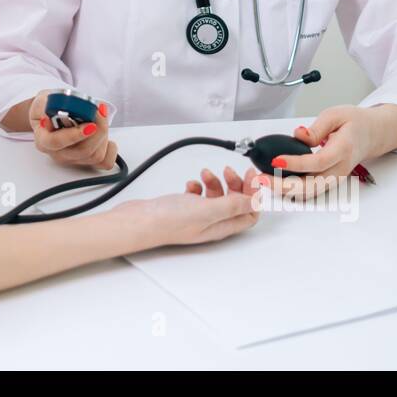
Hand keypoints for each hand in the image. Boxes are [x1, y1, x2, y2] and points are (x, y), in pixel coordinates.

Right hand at [28, 89, 116, 168]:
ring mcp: (73, 159)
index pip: (56, 143)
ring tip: (99, 118)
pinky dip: (110, 148)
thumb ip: (50, 104)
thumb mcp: (44, 100)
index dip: (74, 135)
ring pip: (95, 155)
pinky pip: (105, 162)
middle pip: (82, 151)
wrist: (51, 114)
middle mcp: (58, 153)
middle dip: (98, 130)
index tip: (90, 125)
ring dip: (103, 135)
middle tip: (100, 112)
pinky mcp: (87, 161)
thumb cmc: (48, 108)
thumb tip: (60, 106)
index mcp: (43, 140)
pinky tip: (104, 136)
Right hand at [120, 164, 261, 245]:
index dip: (254, 195)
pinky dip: (199, 185)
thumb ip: (233, 205)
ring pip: (217, 196)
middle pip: (235, 202)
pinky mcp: (184, 207)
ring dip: (215, 182)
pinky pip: (199, 195)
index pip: (249, 213)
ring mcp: (198, 215)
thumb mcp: (208, 210)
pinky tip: (191, 183)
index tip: (251, 176)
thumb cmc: (168, 221)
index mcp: (222, 226)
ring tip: (205, 174)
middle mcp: (212, 222)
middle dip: (236, 184)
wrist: (139, 221)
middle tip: (229, 170)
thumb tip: (257, 202)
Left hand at [257, 104, 382, 200]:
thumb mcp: (335, 115)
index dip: (295, 163)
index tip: (275, 160)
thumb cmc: (355, 123)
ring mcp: (335, 178)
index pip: (318, 162)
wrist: (372, 134)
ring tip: (264, 181)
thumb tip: (299, 135)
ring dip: (286, 190)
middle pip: (311, 186)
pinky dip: (292, 190)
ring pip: (310, 193)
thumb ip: (316, 128)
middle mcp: (340, 169)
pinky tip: (276, 182)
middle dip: (284, 185)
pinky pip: (311, 191)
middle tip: (262, 178)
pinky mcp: (330, 182)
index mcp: (343, 150)